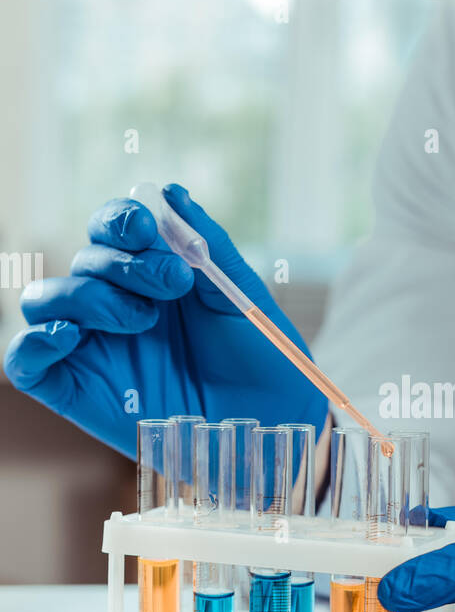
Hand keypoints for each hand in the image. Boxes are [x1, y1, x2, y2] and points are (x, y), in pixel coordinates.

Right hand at [3, 185, 327, 456]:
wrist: (271, 419)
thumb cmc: (259, 357)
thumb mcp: (238, 293)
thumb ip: (206, 243)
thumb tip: (172, 192)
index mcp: (148, 274)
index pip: (109, 229)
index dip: (119, 220)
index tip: (147, 230)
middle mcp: (113, 305)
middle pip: (83, 262)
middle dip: (124, 265)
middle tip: (173, 285)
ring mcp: (91, 347)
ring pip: (45, 301)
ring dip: (86, 296)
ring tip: (140, 319)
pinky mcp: (76, 390)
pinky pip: (25, 361)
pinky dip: (34, 342)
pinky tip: (71, 336)